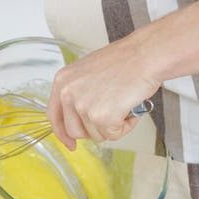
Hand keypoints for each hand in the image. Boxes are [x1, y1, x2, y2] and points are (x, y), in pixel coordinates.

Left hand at [46, 31, 160, 147]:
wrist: (144, 55)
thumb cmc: (124, 60)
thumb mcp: (88, 72)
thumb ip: (78, 93)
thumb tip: (77, 117)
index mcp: (63, 80)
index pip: (53, 116)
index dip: (62, 133)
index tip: (70, 143)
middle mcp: (68, 93)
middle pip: (74, 130)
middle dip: (93, 129)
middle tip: (109, 116)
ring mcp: (84, 106)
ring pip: (95, 135)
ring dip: (112, 126)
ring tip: (122, 106)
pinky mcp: (102, 117)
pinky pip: (113, 135)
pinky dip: (125, 127)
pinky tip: (129, 110)